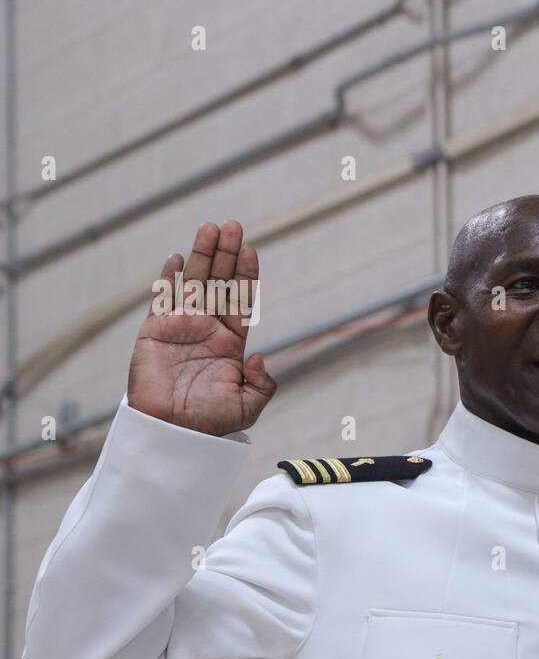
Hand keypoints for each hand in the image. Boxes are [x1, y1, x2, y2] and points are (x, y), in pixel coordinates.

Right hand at [127, 220, 275, 435]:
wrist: (172, 433)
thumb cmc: (209, 422)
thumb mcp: (249, 406)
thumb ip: (263, 383)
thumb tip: (258, 356)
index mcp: (231, 343)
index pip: (241, 300)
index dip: (246, 274)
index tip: (251, 249)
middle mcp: (208, 330)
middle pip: (220, 282)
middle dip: (226, 254)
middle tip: (233, 226)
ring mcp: (182, 327)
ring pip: (195, 283)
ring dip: (203, 255)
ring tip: (210, 228)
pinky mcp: (156, 331)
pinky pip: (164, 299)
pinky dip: (170, 278)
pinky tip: (179, 258)